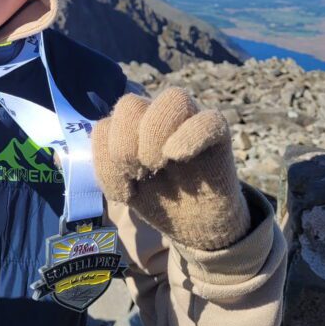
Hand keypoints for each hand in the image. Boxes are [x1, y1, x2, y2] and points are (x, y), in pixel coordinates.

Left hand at [91, 87, 250, 250]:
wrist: (198, 227)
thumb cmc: (160, 201)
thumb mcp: (127, 190)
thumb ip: (109, 167)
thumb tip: (109, 152)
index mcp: (131, 128)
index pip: (106, 123)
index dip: (106, 158)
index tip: (123, 191)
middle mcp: (158, 117)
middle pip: (130, 104)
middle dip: (124, 144)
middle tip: (138, 173)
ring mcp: (190, 121)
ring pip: (172, 98)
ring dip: (154, 132)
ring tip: (156, 165)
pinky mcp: (219, 135)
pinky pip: (209, 120)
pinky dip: (190, 136)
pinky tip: (177, 157)